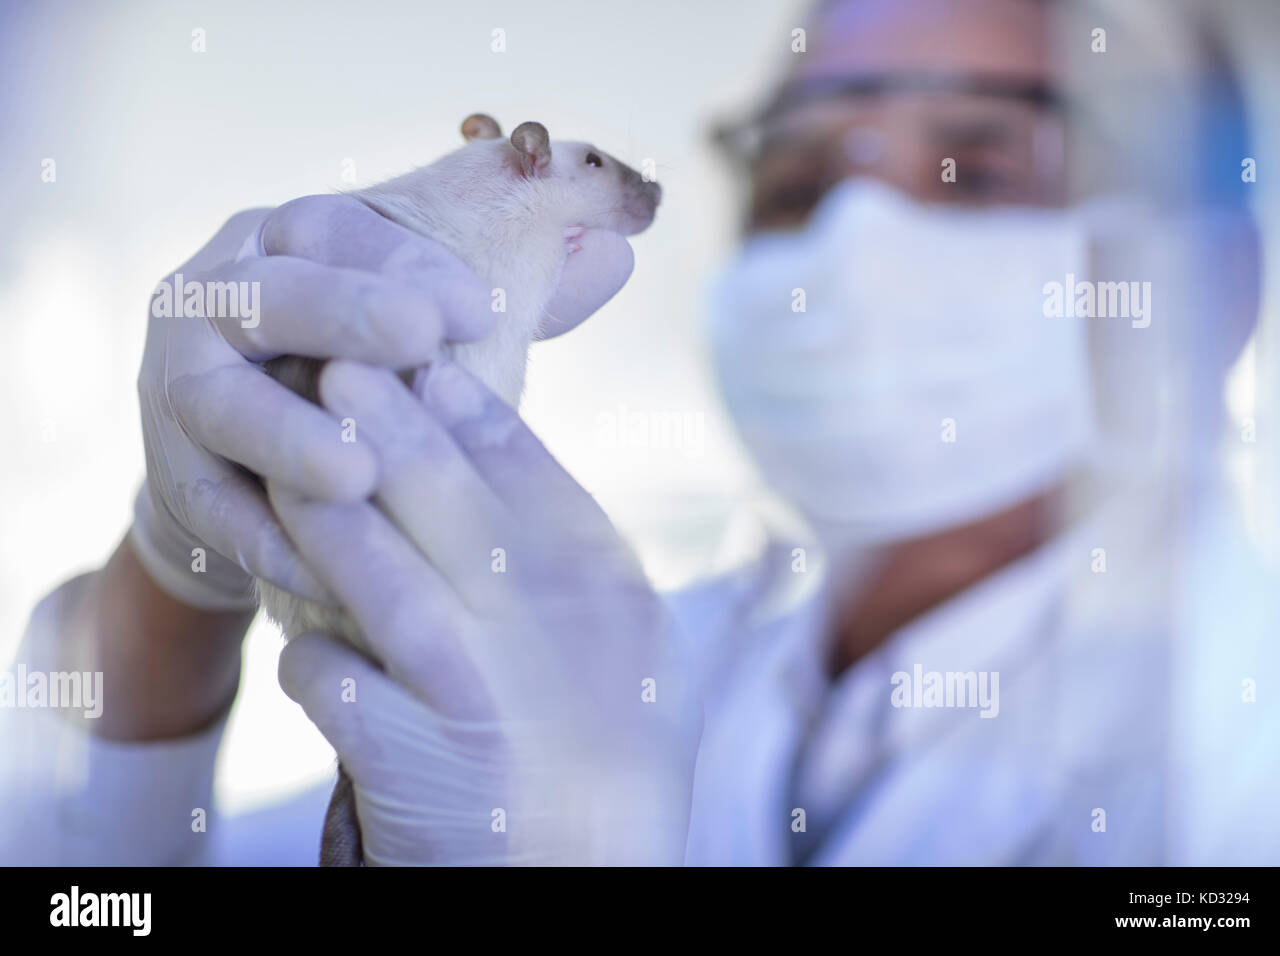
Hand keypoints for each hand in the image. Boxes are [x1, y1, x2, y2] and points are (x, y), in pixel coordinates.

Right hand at [131, 195, 632, 609]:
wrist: (256, 462)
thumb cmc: (365, 372)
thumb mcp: (429, 316)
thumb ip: (514, 281)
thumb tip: (621, 246)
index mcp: (285, 243)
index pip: (334, 227)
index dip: (403, 262)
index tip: (484, 305)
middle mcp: (219, 299)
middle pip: (267, 296)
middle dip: (342, 314)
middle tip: (421, 338)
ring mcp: (182, 389)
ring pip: (221, 405)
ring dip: (291, 437)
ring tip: (362, 472)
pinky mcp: (176, 478)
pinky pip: (214, 509)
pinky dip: (270, 538)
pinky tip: (330, 568)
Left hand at [273, 360, 699, 864]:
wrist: (585, 871)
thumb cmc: (613, 749)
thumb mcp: (637, 647)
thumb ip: (580, 557)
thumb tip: (504, 456)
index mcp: (606, 590)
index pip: (526, 471)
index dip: (468, 413)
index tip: (426, 370)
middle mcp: (540, 629)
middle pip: (445, 498)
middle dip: (382, 426)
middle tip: (334, 368)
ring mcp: (468, 689)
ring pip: (374, 572)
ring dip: (324, 516)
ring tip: (284, 466)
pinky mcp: (405, 755)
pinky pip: (328, 674)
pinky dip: (309, 651)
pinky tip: (304, 642)